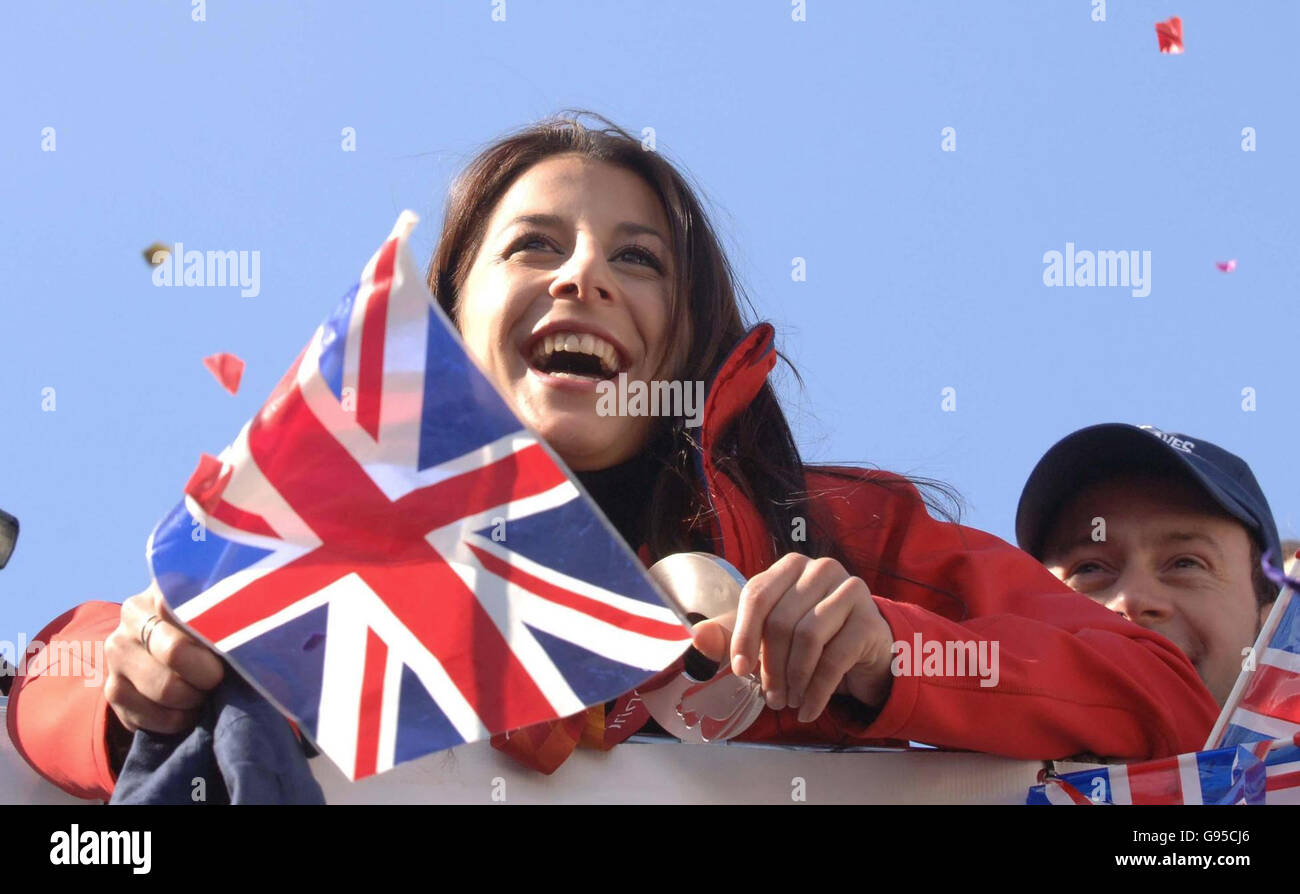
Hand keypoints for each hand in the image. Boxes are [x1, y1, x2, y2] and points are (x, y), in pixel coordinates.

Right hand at [104, 583, 224, 734]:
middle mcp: (133, 615)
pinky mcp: (111, 687)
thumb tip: (259, 632)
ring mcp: (117, 651)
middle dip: (208, 675)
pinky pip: (147, 716)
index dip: (216, 634)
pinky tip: (187, 711)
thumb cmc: (219, 633)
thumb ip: (235, 616)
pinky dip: (175, 720)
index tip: (232, 646)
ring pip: (164, 689)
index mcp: (165, 588)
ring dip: (193, 701)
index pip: (186, 606)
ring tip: (204, 695)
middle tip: (219, 678)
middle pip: (176, 652)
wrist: (181, 659)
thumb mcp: (229, 615)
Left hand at [690, 553, 894, 722]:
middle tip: (770, 697)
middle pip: (781, 620)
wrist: (864, 648)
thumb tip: (697, 639)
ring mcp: (849, 590)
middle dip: (771, 667)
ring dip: (794, 679)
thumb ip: (732, 634)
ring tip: (788, 701)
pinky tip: (808, 709)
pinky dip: (817, 691)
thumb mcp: (768, 632)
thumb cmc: (810, 635)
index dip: (744, 636)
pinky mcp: (870, 619)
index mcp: (790, 566)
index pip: (757, 596)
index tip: (740, 670)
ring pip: (808, 638)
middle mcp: (820, 569)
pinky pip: (835, 659)